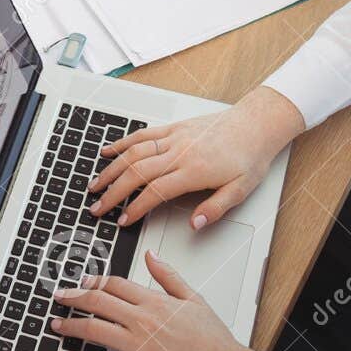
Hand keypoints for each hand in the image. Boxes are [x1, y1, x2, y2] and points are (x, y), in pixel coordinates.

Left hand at [51, 252, 254, 350]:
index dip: (95, 281)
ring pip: (93, 330)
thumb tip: (150, 255)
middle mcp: (142, 321)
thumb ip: (168, 275)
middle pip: (97, 302)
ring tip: (56, 324)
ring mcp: (137, 347)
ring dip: (70, 326)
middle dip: (73, 297)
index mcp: (155, 301)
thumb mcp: (194, 298)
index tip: (83, 282)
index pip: (115, 284)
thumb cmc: (214, 340)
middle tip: (59, 296)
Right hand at [88, 87, 304, 228]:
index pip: (155, 192)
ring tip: (96, 185)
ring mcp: (173, 137)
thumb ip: (215, 208)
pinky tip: (108, 151)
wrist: (255, 125)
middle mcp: (179, 152)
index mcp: (194, 170)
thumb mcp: (241, 190)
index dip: (136, 208)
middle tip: (98, 207)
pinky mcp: (173, 128)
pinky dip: (122, 143)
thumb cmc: (249, 157)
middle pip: (136, 172)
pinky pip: (142, 135)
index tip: (123, 221)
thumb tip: (194, 225)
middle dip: (113, 192)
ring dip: (111, 170)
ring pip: (133, 152)